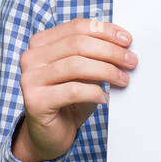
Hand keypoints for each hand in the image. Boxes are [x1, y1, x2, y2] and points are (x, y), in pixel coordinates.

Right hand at [13, 18, 136, 161]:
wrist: (50, 134)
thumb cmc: (69, 101)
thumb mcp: (83, 72)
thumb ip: (94, 54)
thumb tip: (123, 44)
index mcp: (41, 43)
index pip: (76, 27)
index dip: (105, 31)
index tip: (127, 40)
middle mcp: (31, 57)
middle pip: (77, 44)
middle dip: (110, 51)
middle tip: (131, 61)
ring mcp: (30, 79)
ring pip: (76, 65)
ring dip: (106, 71)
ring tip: (123, 79)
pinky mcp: (35, 100)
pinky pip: (73, 91)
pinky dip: (94, 93)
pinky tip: (105, 98)